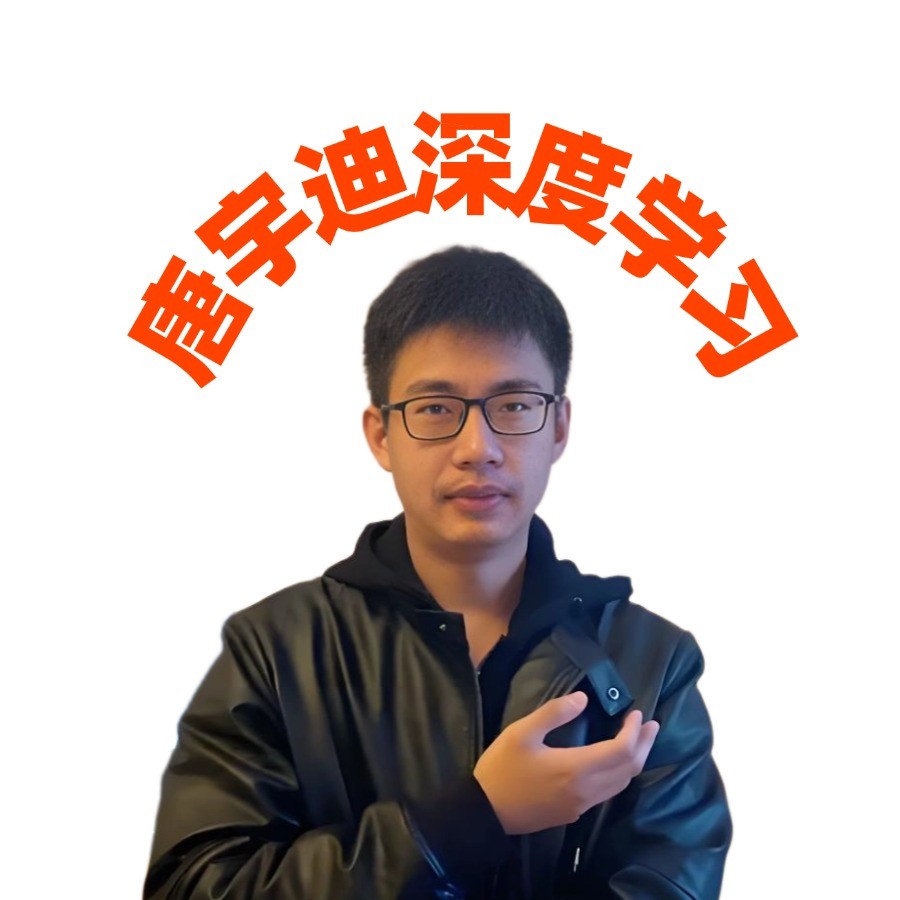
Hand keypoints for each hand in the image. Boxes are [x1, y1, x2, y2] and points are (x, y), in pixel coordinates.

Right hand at [473, 692, 658, 834]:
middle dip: (644, 745)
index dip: (634, 732)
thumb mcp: (522, 732)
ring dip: (634, 761)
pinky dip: (620, 774)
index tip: (636, 714)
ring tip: (639, 741)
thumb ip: (554, 713)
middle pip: (629, 769)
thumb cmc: (502, 768)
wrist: (486, 812)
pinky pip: (608, 793)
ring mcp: (581, 804)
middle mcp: (586, 790)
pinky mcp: (573, 812)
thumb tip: (584, 699)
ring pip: (621, 784)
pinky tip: (614, 763)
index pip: (621, 751)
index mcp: (576, 768)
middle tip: (651, 725)